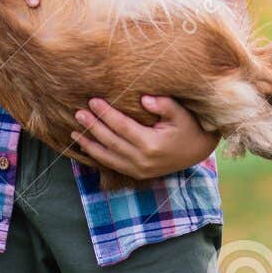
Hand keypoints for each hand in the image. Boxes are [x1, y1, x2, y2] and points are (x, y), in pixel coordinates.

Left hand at [71, 95, 218, 179]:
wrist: (197, 150)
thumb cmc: (189, 127)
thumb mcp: (180, 113)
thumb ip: (164, 105)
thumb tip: (144, 99)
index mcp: (152, 144)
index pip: (122, 127)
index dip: (106, 114)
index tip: (93, 100)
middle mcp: (142, 160)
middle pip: (111, 142)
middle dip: (93, 127)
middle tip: (78, 113)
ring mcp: (139, 170)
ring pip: (107, 158)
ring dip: (89, 145)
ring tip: (74, 133)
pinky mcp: (137, 174)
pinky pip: (112, 165)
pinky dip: (98, 157)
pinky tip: (86, 147)